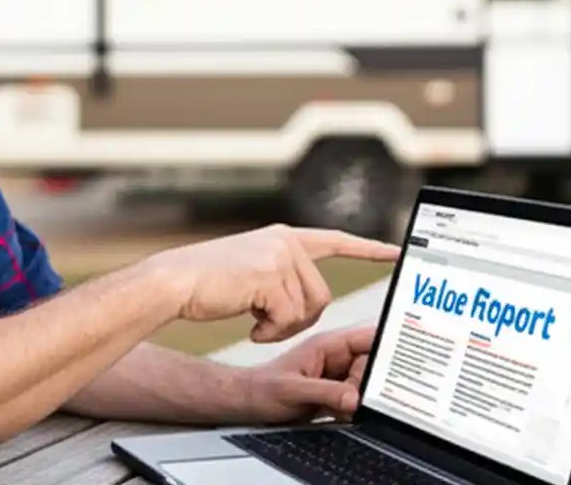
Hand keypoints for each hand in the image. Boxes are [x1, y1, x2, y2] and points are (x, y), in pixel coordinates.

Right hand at [144, 224, 397, 342]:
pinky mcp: (269, 276)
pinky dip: (271, 333)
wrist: (173, 282)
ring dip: (282, 328)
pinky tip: (249, 327)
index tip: (397, 251)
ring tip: (255, 322)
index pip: (336, 241)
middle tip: (268, 325)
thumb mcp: (250, 269)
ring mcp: (278, 257)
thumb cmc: (205, 283)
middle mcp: (285, 242)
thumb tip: (309, 298)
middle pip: (322, 296)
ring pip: (308, 310)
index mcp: (283, 237)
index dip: (368, 249)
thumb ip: (280, 272)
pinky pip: (288, 319)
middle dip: (299, 320)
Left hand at [240, 325, 376, 423]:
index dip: (387, 345)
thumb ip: (325, 392)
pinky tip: (340, 415)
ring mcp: (337, 375)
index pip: (367, 338)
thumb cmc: (263, 389)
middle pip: (373, 365)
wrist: (248, 403)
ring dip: (363, 399)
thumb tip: (355, 397)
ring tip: (341, 408)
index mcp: (327, 345)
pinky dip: (355, 409)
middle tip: (358, 398)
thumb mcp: (293, 390)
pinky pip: (357, 399)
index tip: (403, 359)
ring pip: (367, 384)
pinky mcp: (335, 393)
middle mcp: (336, 358)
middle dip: (372, 383)